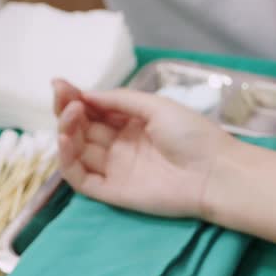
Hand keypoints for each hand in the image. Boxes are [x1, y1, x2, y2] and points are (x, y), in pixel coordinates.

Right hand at [52, 79, 233, 217]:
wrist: (214, 172)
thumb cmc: (193, 135)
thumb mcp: (156, 106)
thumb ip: (120, 100)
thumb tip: (85, 94)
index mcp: (132, 124)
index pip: (95, 111)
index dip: (76, 98)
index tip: (61, 84)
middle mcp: (120, 145)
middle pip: (82, 128)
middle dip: (68, 110)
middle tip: (65, 98)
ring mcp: (114, 168)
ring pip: (76, 150)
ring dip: (66, 130)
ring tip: (71, 114)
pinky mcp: (111, 191)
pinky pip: (80, 177)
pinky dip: (66, 159)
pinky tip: (64, 139)